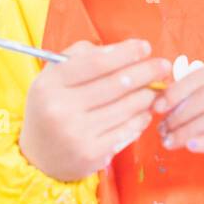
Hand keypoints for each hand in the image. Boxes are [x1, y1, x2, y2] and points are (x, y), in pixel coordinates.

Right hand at [19, 38, 173, 181]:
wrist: (39, 156)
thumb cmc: (54, 107)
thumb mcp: (55, 77)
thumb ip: (84, 55)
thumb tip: (126, 49)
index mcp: (49, 84)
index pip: (97, 62)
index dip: (126, 53)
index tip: (145, 47)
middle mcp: (60, 108)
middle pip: (117, 83)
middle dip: (147, 72)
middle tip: (164, 66)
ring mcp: (77, 133)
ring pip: (128, 107)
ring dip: (148, 95)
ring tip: (154, 89)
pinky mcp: (93, 154)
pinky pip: (129, 129)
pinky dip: (142, 117)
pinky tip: (144, 112)